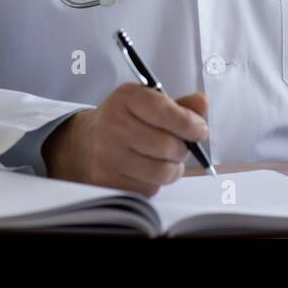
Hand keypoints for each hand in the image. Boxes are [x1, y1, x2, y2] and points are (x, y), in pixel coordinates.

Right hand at [43, 84, 208, 195]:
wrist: (85, 142)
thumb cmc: (125, 120)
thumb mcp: (149, 102)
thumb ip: (179, 105)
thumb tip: (202, 103)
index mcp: (127, 98)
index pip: (164, 111)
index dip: (189, 123)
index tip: (200, 130)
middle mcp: (113, 125)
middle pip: (166, 145)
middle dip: (182, 149)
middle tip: (181, 146)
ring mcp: (107, 156)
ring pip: (160, 172)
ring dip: (172, 169)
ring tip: (166, 160)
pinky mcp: (106, 181)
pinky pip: (148, 189)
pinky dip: (155, 183)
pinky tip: (147, 171)